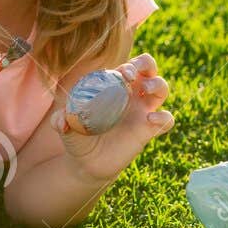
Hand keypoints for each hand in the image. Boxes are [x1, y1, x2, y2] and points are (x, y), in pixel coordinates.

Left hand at [49, 53, 173, 180]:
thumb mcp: (66, 128)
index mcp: (113, 86)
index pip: (128, 66)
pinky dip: (163, 117)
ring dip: (158, 84)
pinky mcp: (149, 130)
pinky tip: (150, 120)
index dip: (128, 65)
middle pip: (149, 68)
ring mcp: (142, 111)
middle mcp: (131, 94)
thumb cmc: (78, 137)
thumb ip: (61, 121)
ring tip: (147, 89)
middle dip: (146, 65)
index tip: (121, 74)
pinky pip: (166, 119)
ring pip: (161, 88)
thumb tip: (62, 121)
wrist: (88, 163)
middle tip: (133, 76)